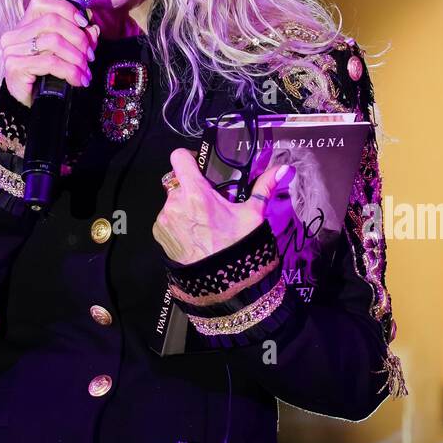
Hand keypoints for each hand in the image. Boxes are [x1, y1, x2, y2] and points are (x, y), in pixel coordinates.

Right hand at [0, 0, 99, 107]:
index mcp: (24, 24)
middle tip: (90, 56)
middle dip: (78, 38)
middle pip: (52, 21)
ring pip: (53, 41)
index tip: (84, 24)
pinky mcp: (15, 65)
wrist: (32, 102)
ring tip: (85, 71)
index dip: (66, 9)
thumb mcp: (65, 51)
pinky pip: (49, 62)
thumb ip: (79, 37)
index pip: (42, 2)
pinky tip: (78, 80)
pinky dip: (69, 71)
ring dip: (76, 58)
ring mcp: (12, 49)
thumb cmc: (48, 74)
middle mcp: (15, 34)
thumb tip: (93, 29)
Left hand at [152, 147, 294, 265]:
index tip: (199, 166)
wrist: (221, 284)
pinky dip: (177, 222)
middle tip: (209, 202)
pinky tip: (193, 235)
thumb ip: (264, 188)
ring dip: (184, 206)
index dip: (189, 158)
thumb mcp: (253, 216)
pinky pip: (166, 218)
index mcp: (196, 194)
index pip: (179, 158)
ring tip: (203, 224)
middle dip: (191, 187)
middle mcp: (175, 203)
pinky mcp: (159, 234)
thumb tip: (283, 169)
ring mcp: (165, 219)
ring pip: (172, 201)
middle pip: (178, 181)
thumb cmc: (237, 249)